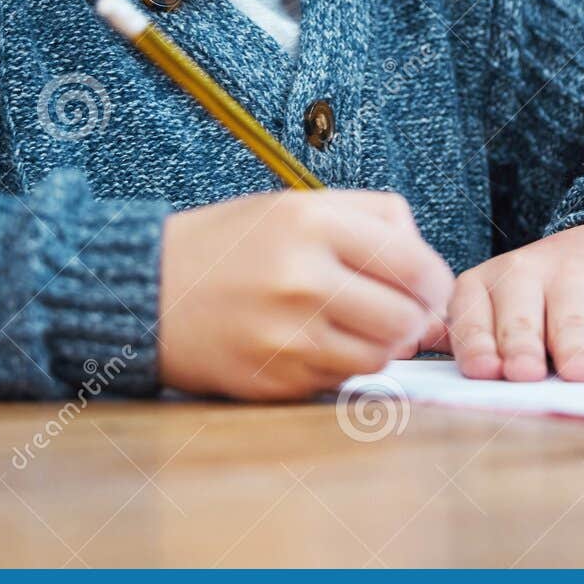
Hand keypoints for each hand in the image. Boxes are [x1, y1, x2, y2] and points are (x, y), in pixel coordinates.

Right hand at [157, 189, 454, 400]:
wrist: (149, 289)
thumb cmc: (230, 246)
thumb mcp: (293, 205)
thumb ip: (368, 220)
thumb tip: (426, 266)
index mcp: (310, 222)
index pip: (413, 262)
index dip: (433, 280)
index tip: (427, 285)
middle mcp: (301, 277)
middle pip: (405, 315)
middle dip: (416, 318)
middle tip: (405, 312)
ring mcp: (288, 333)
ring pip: (380, 353)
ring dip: (384, 344)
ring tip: (363, 325)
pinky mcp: (276, 376)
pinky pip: (343, 377)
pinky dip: (347, 363)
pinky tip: (325, 341)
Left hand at [416, 223, 583, 381]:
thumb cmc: (539, 300)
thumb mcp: (498, 310)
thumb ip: (476, 340)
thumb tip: (439, 358)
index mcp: (483, 284)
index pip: (473, 317)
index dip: (477, 344)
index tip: (485, 370)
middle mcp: (523, 274)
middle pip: (519, 318)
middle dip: (521, 346)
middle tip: (524, 373)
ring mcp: (574, 276)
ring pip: (570, 319)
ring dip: (573, 347)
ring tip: (578, 373)